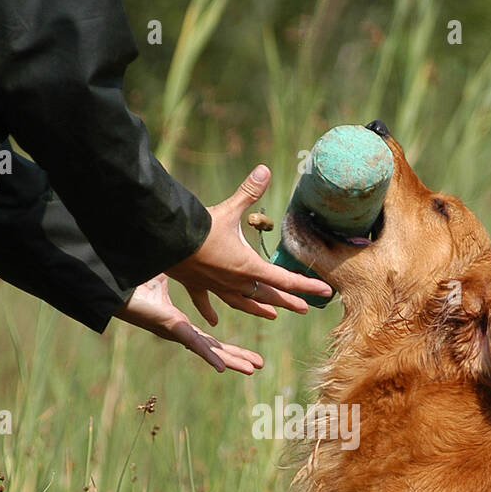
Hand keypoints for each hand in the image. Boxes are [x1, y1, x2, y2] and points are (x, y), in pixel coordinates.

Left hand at [115, 275, 262, 374]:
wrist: (116, 285)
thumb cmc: (136, 282)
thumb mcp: (170, 277)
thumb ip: (185, 275)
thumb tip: (194, 255)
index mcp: (180, 324)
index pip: (209, 339)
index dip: (228, 347)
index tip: (246, 353)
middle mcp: (180, 333)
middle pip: (215, 348)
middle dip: (237, 356)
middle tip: (258, 365)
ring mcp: (177, 333)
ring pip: (210, 351)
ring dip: (231, 360)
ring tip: (251, 369)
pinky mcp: (171, 328)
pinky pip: (194, 345)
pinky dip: (210, 356)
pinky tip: (224, 367)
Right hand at [164, 164, 332, 324]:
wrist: (166, 242)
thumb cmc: (199, 227)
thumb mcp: (228, 209)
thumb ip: (249, 191)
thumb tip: (264, 169)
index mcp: (248, 267)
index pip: (285, 279)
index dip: (306, 285)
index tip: (324, 291)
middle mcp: (236, 282)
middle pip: (269, 295)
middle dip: (288, 301)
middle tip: (304, 309)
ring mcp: (216, 287)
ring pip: (243, 302)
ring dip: (259, 308)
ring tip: (272, 315)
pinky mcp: (197, 285)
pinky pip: (206, 302)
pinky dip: (210, 311)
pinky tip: (213, 322)